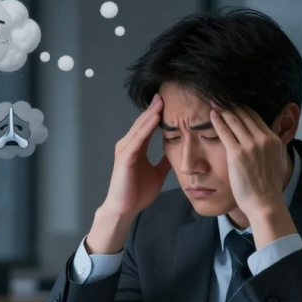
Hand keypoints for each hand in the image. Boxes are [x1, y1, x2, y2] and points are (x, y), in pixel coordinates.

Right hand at [87, 94, 170, 253]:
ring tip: (161, 101)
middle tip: (165, 92)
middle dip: (154, 108)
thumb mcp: (157, 173)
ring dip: (151, 114)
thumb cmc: (138, 193)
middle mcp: (129, 145)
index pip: (148, 126)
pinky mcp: (125, 158)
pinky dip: (147, 129)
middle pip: (143, 122)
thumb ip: (164, 160)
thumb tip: (177, 152)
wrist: (125, 209)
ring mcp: (125, 150)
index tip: (170, 101)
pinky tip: (156, 118)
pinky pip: (137, 140)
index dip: (158, 113)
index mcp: (137, 148)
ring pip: (140, 128)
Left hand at [210, 103, 296, 247]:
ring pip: (234, 120)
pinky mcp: (237, 153)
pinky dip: (218, 121)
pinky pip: (225, 132)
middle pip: (245, 115)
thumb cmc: (268, 186)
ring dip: (223, 109)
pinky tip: (211, 114)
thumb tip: (271, 139)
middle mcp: (263, 139)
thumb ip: (273, 147)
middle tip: (219, 96)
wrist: (264, 202)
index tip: (232, 101)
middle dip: (231, 104)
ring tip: (213, 101)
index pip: (256, 117)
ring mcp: (250, 145)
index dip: (242, 107)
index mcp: (274, 140)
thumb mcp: (278, 161)